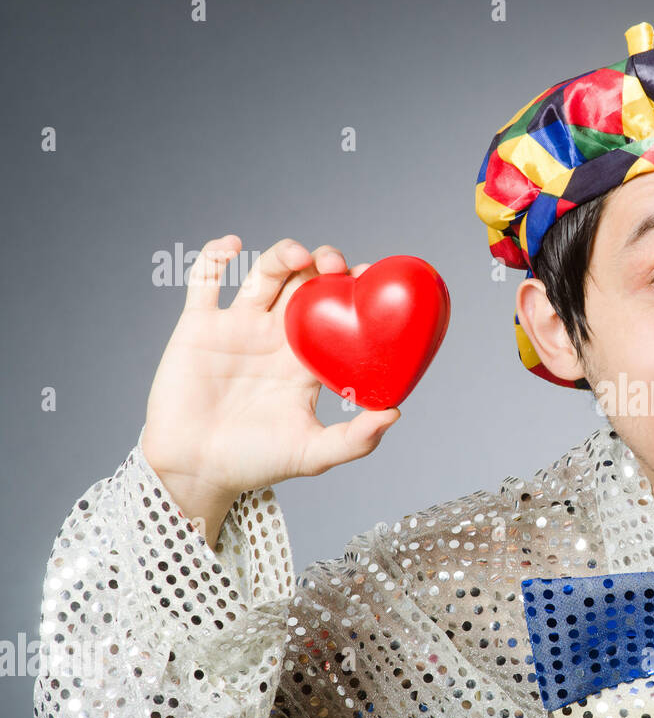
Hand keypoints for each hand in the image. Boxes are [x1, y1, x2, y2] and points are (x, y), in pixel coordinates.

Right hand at [141, 236, 399, 539]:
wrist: (196, 470)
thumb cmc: (255, 462)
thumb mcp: (313, 454)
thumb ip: (356, 439)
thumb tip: (395, 412)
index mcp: (307, 359)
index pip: (338, 313)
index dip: (355, 291)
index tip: (374, 278)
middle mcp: (276, 336)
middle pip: (305, 284)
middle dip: (323, 264)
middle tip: (335, 264)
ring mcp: (238, 328)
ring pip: (264, 275)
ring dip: (281, 255)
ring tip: (297, 255)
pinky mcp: (199, 327)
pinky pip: (205, 283)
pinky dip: (214, 258)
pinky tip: (232, 247)